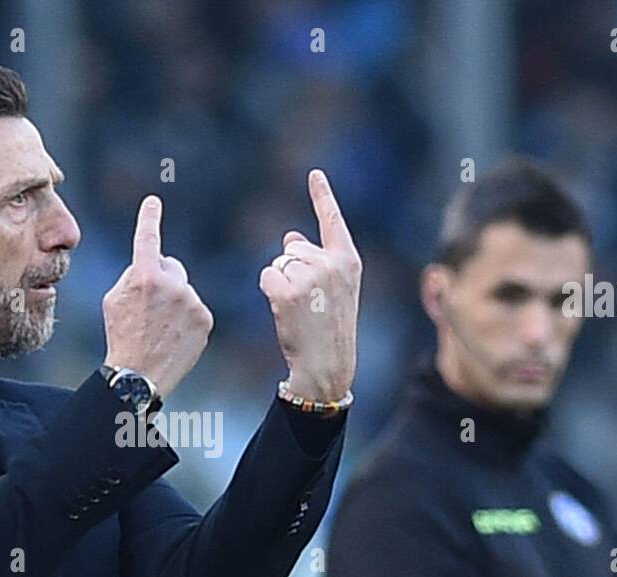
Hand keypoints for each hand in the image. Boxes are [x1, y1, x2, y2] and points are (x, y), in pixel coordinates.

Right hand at [102, 195, 212, 398]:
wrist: (140, 375)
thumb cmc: (122, 336)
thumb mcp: (114, 299)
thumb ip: (134, 275)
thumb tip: (151, 265)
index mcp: (144, 275)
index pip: (148, 237)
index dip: (149, 217)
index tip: (153, 201)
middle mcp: (172, 283)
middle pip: (171, 267)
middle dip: (161, 279)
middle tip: (149, 307)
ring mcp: (191, 301)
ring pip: (184, 289)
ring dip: (174, 301)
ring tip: (160, 327)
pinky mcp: (205, 318)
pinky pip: (195, 308)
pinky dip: (186, 318)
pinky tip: (173, 335)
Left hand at [259, 169, 360, 402]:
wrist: (327, 363)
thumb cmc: (329, 327)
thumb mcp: (335, 290)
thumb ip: (317, 260)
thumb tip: (290, 236)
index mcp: (348, 261)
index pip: (332, 221)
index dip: (322, 196)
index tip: (314, 174)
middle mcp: (331, 264)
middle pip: (293, 248)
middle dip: (292, 269)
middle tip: (309, 302)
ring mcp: (309, 277)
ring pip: (278, 263)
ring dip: (281, 283)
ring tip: (300, 308)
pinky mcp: (287, 291)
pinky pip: (267, 276)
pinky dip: (270, 291)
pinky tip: (286, 310)